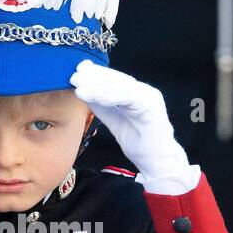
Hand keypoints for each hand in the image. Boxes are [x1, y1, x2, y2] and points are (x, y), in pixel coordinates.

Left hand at [69, 60, 199, 194]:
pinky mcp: (152, 108)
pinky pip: (128, 97)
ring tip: (80, 87)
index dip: (96, 74)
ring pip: (122, 86)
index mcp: (137, 94)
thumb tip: (83, 90)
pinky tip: (92, 95)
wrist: (158, 162)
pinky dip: (109, 95)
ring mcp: (150, 98)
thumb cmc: (139, 143)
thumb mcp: (115, 120)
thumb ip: (103, 105)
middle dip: (95, 76)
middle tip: (75, 76)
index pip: (115, 80)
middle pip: (118, 79)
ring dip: (99, 85)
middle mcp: (145, 92)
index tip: (78, 71)